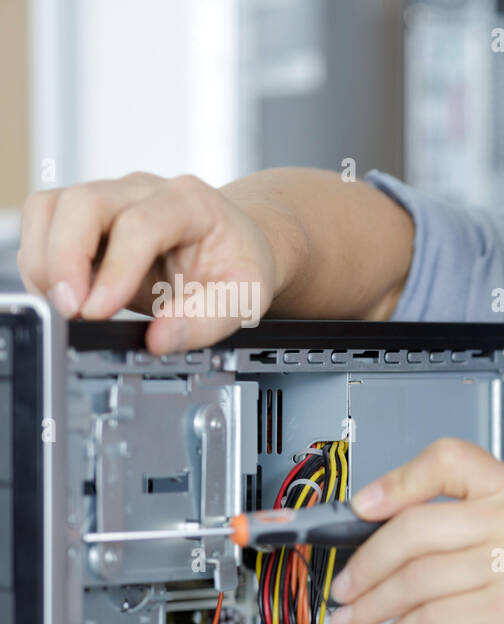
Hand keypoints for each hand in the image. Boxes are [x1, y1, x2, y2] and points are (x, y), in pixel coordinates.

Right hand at [17, 172, 276, 353]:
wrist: (235, 242)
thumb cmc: (239, 262)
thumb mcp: (246, 297)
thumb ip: (208, 320)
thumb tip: (160, 339)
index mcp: (190, 203)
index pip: (139, 225)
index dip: (114, 270)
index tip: (97, 311)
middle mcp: (144, 190)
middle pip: (83, 203)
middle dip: (64, 259)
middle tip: (70, 309)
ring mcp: (111, 197)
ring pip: (52, 208)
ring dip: (46, 259)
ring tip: (66, 305)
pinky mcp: (86, 215)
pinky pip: (45, 225)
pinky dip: (43, 261)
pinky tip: (66, 293)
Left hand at [326, 437, 503, 623]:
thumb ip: (469, 526)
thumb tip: (383, 533)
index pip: (448, 460)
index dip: (397, 480)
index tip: (363, 507)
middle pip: (416, 526)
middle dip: (366, 562)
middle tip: (344, 584)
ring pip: (416, 578)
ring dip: (373, 605)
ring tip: (355, 619)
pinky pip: (431, 619)